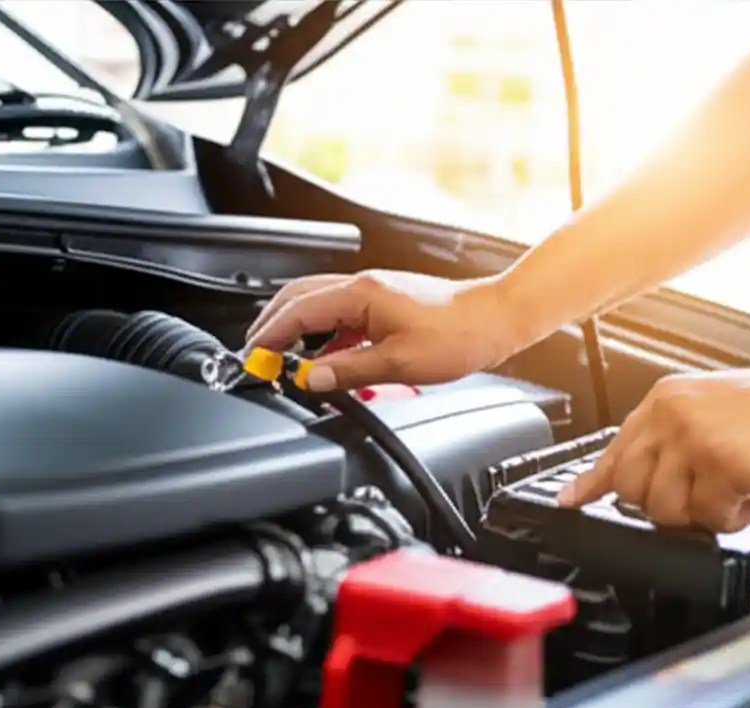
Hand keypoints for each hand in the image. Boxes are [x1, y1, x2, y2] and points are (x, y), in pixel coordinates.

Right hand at [245, 270, 523, 390]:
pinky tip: (325, 357)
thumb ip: (347, 371)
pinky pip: (340, 315)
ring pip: (318, 304)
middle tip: (256, 356)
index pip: (296, 312)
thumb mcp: (397, 364)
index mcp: (358, 294)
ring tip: (284, 359)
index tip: (253, 359)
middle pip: (298, 299)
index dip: (268, 337)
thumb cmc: (457, 334)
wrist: (495, 319)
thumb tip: (309, 379)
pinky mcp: (384, 304)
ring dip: (296, 329)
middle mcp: (361, 286)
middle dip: (271, 326)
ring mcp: (373, 293)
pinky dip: (322, 334)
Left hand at [558, 359, 749, 532]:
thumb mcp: (715, 412)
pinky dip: (737, 517)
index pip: (615, 449)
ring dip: (705, 513)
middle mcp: (672, 415)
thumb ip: (673, 440)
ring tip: (738, 489)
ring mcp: (695, 439)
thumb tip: (635, 477)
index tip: (570, 501)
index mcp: (666, 399)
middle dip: (668, 505)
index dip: (591, 482)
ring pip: (667, 510)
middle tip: (707, 493)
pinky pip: (711, 518)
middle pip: (634, 491)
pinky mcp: (723, 464)